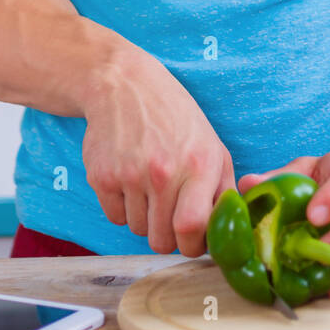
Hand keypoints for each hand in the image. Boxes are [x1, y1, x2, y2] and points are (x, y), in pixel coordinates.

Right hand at [81, 43, 235, 258]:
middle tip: (168, 213)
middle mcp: (164, 171)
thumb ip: (223, 190)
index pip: (193, 229)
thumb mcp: (212, 145)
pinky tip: (129, 179)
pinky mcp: (102, 176)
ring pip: (137, 230)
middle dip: (167, 235)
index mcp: (199, 164)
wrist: (125, 85)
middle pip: (161, 240)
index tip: (191, 239)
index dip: (192, 245)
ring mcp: (130, 175)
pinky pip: (114, 217)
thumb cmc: (175, 118)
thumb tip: (228, 232)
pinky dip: (122, 207)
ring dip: (144, 217)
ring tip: (148, 185)